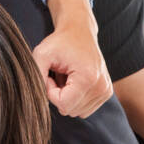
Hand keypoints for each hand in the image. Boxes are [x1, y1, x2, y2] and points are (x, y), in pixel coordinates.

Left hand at [34, 0, 111, 117]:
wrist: (79, 31)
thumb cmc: (60, 42)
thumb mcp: (41, 54)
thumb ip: (37, 76)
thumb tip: (39, 97)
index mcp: (88, 78)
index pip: (63, 104)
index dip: (51, 92)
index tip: (52, 74)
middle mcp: (101, 87)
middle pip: (70, 110)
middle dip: (59, 95)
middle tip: (59, 74)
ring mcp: (105, 91)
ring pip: (77, 111)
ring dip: (67, 97)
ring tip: (67, 77)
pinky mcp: (106, 92)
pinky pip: (84, 108)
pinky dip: (75, 97)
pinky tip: (74, 81)